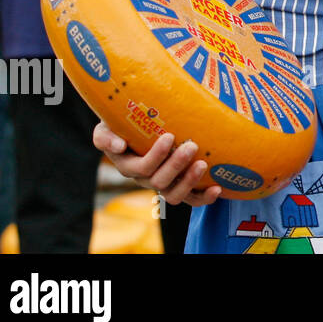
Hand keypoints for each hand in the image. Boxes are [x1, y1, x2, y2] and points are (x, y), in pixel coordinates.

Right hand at [93, 124, 221, 206]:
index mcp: (128, 164)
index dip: (155, 156)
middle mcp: (144, 178)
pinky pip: (191, 199)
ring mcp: (162, 184)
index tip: (169, 136)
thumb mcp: (107, 126)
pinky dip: (204, 198)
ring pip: (173, 194)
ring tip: (202, 164)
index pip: (140, 167)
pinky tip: (217, 188)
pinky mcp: (179, 187)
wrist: (140, 126)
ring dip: (189, 181)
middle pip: (158, 181)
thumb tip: (118, 146)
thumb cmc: (124, 123)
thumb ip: (105, 136)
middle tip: (192, 145)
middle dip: (176, 164)